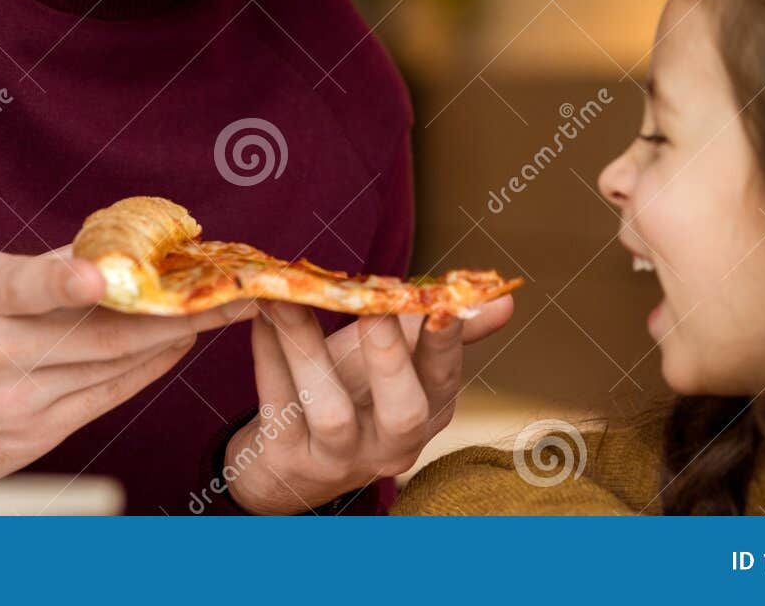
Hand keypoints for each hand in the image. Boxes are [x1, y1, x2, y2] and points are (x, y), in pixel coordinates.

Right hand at [0, 247, 250, 479]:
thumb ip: (43, 269)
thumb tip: (116, 250)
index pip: (23, 288)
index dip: (62, 281)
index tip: (99, 275)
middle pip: (100, 335)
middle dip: (173, 312)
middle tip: (226, 292)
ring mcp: (16, 403)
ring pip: (113, 367)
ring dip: (172, 339)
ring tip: (217, 314)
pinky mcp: (32, 437)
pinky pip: (105, 398)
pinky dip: (146, 370)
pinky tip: (175, 348)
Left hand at [222, 297, 514, 512]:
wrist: (287, 467)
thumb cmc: (353, 396)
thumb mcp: (399, 364)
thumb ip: (439, 332)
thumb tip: (504, 299)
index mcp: (426, 414)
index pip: (444, 379)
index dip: (446, 344)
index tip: (445, 304)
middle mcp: (390, 446)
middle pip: (403, 411)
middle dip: (392, 358)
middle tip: (374, 307)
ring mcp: (338, 459)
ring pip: (330, 411)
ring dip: (308, 349)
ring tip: (288, 298)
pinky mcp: (287, 459)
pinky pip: (278, 406)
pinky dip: (268, 358)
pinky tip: (260, 318)